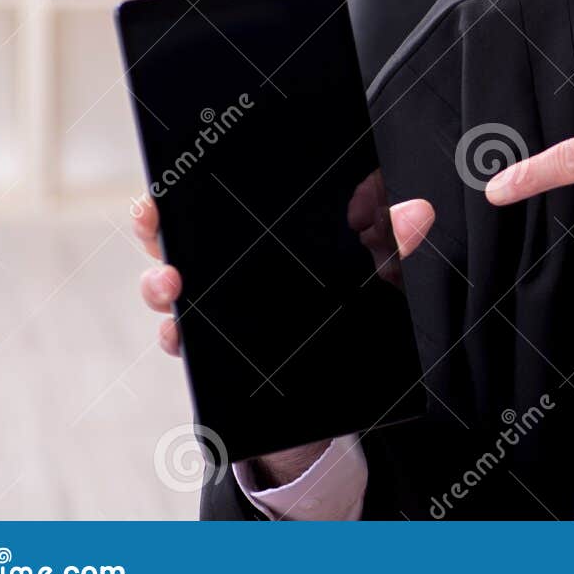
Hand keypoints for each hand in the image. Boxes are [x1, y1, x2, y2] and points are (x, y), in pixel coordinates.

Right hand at [130, 181, 433, 486]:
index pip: (208, 208)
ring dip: (157, 285)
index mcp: (252, 243)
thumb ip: (387, 244)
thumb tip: (419, 212)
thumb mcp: (368, 275)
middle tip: (154, 223)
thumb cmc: (339, 312)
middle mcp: (222, 275)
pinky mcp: (212, 357)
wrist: (333, 387)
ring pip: (168, 294)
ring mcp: (211, 316)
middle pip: (173, 242)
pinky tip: (179, 334)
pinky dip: (174, 336)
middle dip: (155, 229)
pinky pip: (181, 344)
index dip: (180, 194)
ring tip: (172, 283)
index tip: (165, 185)